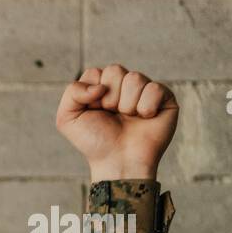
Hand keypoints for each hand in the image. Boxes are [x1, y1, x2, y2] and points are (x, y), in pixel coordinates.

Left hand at [55, 64, 178, 181]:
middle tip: (113, 116)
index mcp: (101, 87)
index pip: (95, 73)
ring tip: (128, 119)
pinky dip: (146, 108)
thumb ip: (72, 92)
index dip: (92, 95)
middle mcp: (123, 86)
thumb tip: (100, 85)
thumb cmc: (94, 142)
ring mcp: (144, 90)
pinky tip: (145, 119)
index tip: (94, 112)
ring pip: (134, 78)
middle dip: (109, 98)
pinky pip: (155, 88)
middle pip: (115, 70)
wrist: (118, 162)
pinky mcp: (164, 98)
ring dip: (127, 105)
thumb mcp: (67, 118)